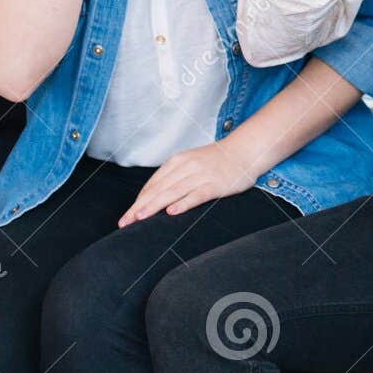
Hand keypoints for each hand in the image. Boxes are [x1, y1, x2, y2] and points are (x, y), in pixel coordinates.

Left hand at [117, 142, 256, 226]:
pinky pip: (197, 195)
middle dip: (140, 206)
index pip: (153, 183)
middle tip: (125, 221)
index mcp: (178, 161)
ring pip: (173, 192)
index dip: (138, 200)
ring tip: (140, 217)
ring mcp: (202, 175)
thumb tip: (153, 196)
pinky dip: (183, 203)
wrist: (246, 150)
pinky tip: (172, 212)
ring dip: (154, 205)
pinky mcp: (216, 184)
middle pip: (159, 189)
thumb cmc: (217, 160)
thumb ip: (174, 176)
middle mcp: (187, 166)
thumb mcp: (192, 162)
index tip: (127, 216)